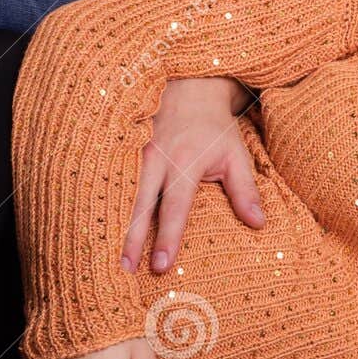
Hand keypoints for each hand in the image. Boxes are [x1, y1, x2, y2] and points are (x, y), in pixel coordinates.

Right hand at [120, 76, 262, 275]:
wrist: (189, 89)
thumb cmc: (215, 128)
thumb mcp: (236, 155)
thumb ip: (246, 190)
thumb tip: (258, 224)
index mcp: (185, 163)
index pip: (175, 208)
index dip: (168, 238)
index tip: (162, 265)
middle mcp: (156, 160)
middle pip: (140, 206)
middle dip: (132, 239)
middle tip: (126, 269)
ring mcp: (135, 154)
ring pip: (122, 196)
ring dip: (116, 226)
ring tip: (110, 258)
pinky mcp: (124, 151)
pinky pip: (114, 183)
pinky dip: (107, 206)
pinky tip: (99, 229)